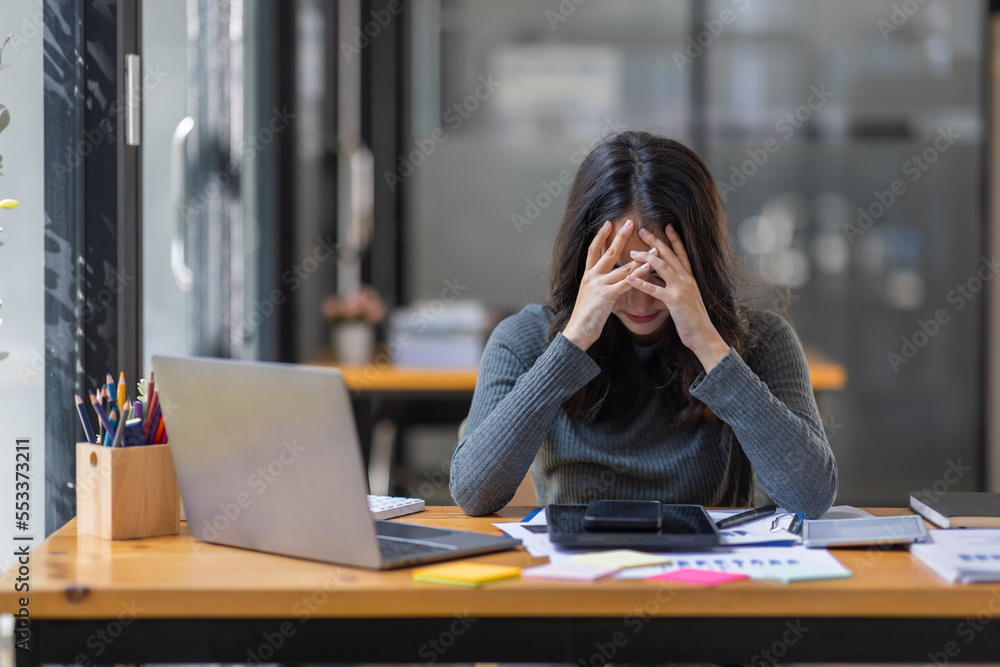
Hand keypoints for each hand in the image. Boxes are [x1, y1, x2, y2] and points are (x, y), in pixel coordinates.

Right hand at [562, 219, 646, 350]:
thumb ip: (602, 285)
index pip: (593, 250)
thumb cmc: (587, 316)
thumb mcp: (592, 296)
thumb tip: (615, 280)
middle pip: (607, 252)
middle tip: (630, 222)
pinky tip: (646, 269)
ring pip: (621, 267)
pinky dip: (637, 275)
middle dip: (619, 236)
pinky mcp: (606, 296)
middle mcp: (592, 276)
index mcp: (588, 275)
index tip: (608, 223)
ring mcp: (599, 285)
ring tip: (653, 248)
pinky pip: (625, 283)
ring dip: (639, 257)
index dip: (601, 236)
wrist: (578, 331)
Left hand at [627, 225, 731, 370]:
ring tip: (632, 252)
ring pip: (662, 267)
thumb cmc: (692, 318)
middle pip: (670, 255)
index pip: (681, 253)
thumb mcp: (685, 298)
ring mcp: (681, 289)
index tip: (666, 226)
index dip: (674, 239)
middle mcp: (687, 279)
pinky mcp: (674, 301)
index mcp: (690, 278)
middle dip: (656, 241)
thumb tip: (662, 279)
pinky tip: (630, 278)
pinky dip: (642, 283)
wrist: (703, 334)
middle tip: (643, 230)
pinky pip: (655, 289)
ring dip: (646, 258)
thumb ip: (675, 286)